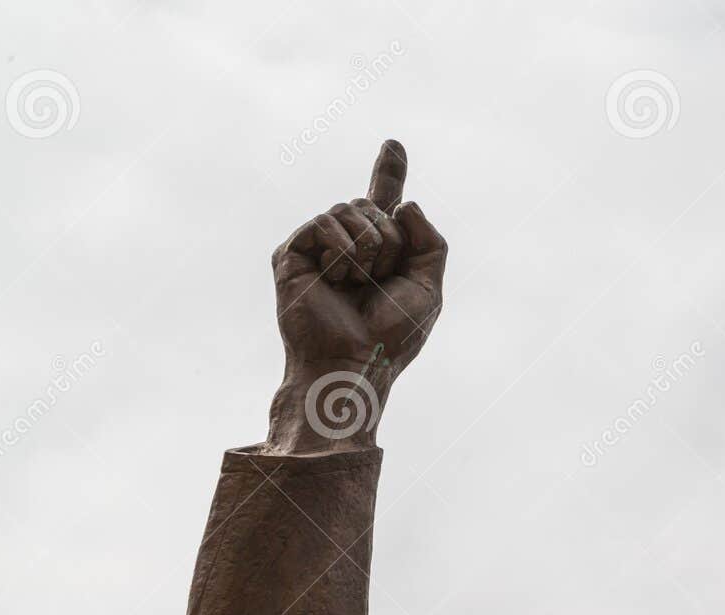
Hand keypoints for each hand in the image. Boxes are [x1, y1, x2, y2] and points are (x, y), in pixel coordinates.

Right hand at [266, 140, 447, 452]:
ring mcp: (318, 246)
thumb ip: (430, 243)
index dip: (389, 172)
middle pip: (373, 204)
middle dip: (390, 239)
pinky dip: (342, 248)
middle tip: (378, 278)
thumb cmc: (390, 336)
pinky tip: (338, 278)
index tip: (394, 144)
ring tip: (356, 283)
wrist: (354, 361)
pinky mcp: (293, 252)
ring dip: (368, 247)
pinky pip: (324, 221)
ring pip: (349, 208)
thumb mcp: (429, 289)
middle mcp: (348, 245)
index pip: (386, 204)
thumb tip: (406, 203)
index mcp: (380, 253)